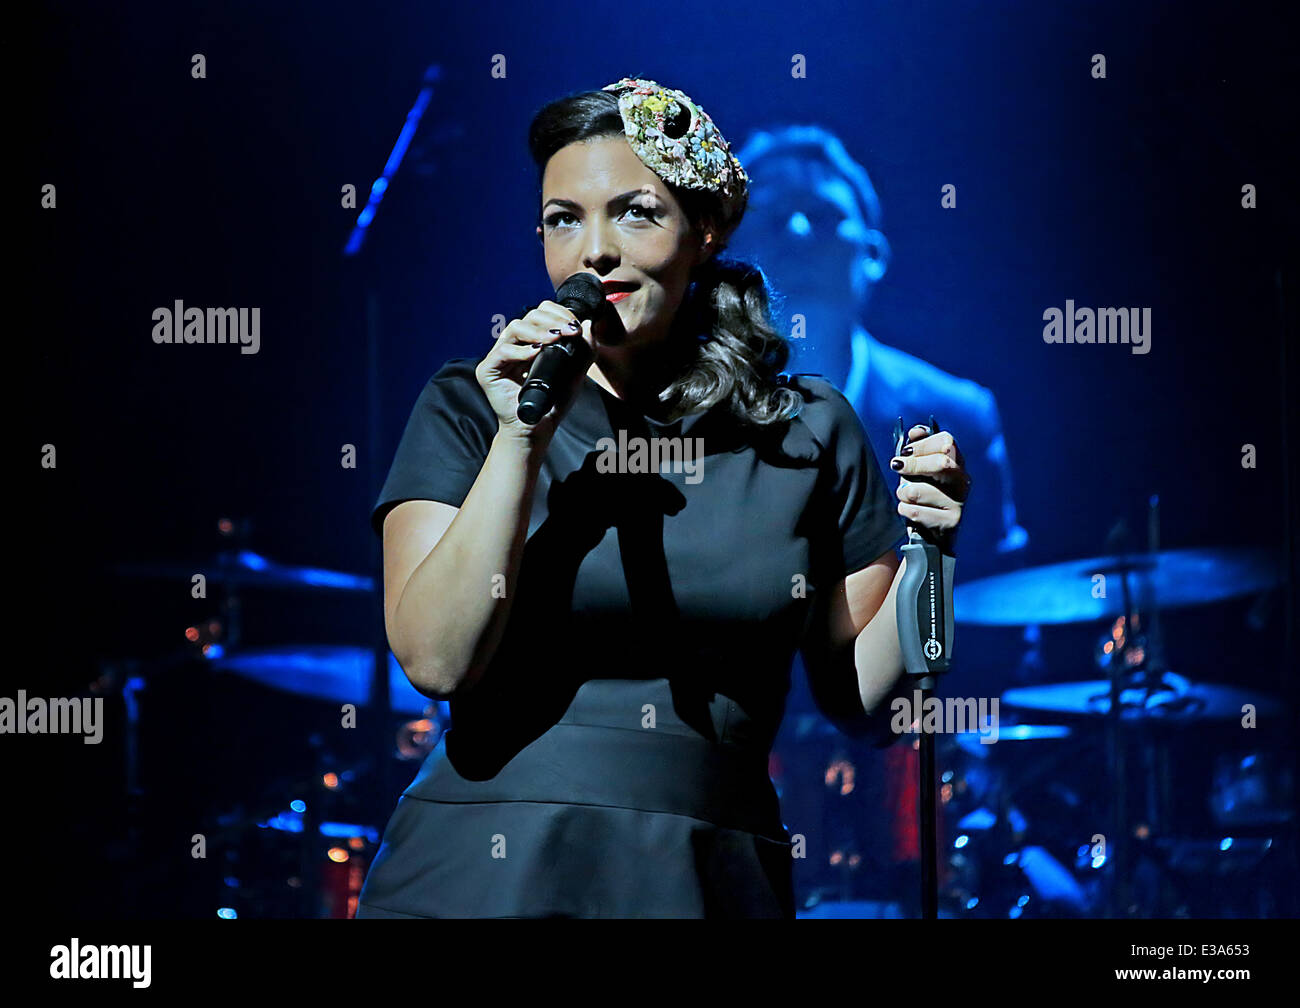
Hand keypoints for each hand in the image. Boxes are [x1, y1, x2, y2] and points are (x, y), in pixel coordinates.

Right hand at [476, 300, 596, 444]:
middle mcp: (513, 346)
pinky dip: (520, 351)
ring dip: (537, 331)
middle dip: (551, 320)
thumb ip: (584, 351)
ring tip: (554, 338)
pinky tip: (535, 354)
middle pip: (527, 317)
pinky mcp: (488, 371)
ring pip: (514, 328)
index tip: (575, 325)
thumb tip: (588, 324)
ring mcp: (499, 357)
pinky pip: (502, 352)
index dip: (557, 314)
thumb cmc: (553, 402)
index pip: (539, 315)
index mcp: (530, 342)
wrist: (538, 428)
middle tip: (569, 330)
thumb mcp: (576, 373)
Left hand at [890, 425, 969, 547]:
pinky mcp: (951, 522)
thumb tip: (915, 431)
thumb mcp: (918, 471)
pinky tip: (908, 511)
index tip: (905, 451)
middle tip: (896, 466)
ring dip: (903, 492)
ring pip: (920, 490)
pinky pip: (916, 511)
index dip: (923, 444)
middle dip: (913, 464)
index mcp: (957, 463)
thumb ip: (917, 450)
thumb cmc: (922, 497)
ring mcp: (960, 502)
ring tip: (904, 496)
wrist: (930, 536)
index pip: (947, 442)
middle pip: (941, 462)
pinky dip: (904, 510)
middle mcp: (963, 481)